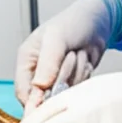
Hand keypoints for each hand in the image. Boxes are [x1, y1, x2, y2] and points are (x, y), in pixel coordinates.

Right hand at [16, 0, 121, 115]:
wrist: (98, 21)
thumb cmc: (73, 23)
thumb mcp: (57, 37)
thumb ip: (48, 62)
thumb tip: (40, 87)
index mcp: (27, 60)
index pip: (23, 92)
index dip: (35, 101)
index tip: (51, 99)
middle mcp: (39, 72)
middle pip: (47, 96)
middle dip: (64, 77)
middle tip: (71, 54)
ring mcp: (56, 78)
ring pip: (65, 94)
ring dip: (77, 74)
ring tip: (78, 52)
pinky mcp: (72, 82)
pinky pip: (77, 91)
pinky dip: (84, 76)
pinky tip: (84, 60)